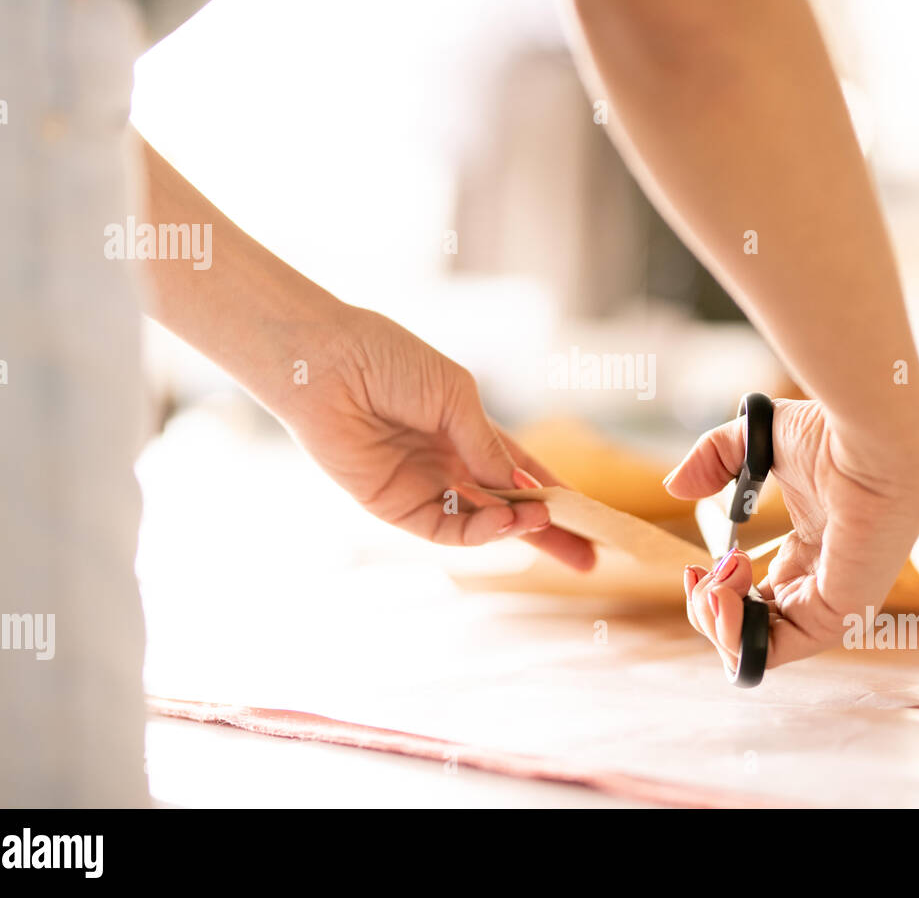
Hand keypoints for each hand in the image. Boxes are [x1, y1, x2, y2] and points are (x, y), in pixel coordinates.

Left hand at [271, 304, 595, 569]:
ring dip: (517, 527)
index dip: (557, 493)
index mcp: (468, 431)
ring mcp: (424, 487)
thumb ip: (487, 444)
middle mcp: (450, 464)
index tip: (592, 516)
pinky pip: (446, 528)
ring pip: (482, 524)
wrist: (326, 362)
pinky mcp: (394, 506)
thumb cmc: (388, 360)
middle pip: (510, 509)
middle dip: (550, 533)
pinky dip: (479, 530)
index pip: (523, 471)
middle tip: (589, 559)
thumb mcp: (455, 394)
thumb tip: (521, 490)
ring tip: (543, 522)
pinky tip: (505, 520)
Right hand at [666, 398, 918, 670]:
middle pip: (749, 629)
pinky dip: (735, 633)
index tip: (695, 565)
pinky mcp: (837, 616)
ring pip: (756, 648)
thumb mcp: (756, 444)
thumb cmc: (833, 437)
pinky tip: (721, 592)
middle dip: (708, 610)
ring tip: (712, 584)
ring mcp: (828, 605)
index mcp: (807, 555)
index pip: (755, 599)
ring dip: (716, 622)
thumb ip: (713, 461)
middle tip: (700, 575)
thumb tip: (674, 488)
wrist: (872, 442)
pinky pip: (774, 650)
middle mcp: (818, 586)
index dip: (715, 592)